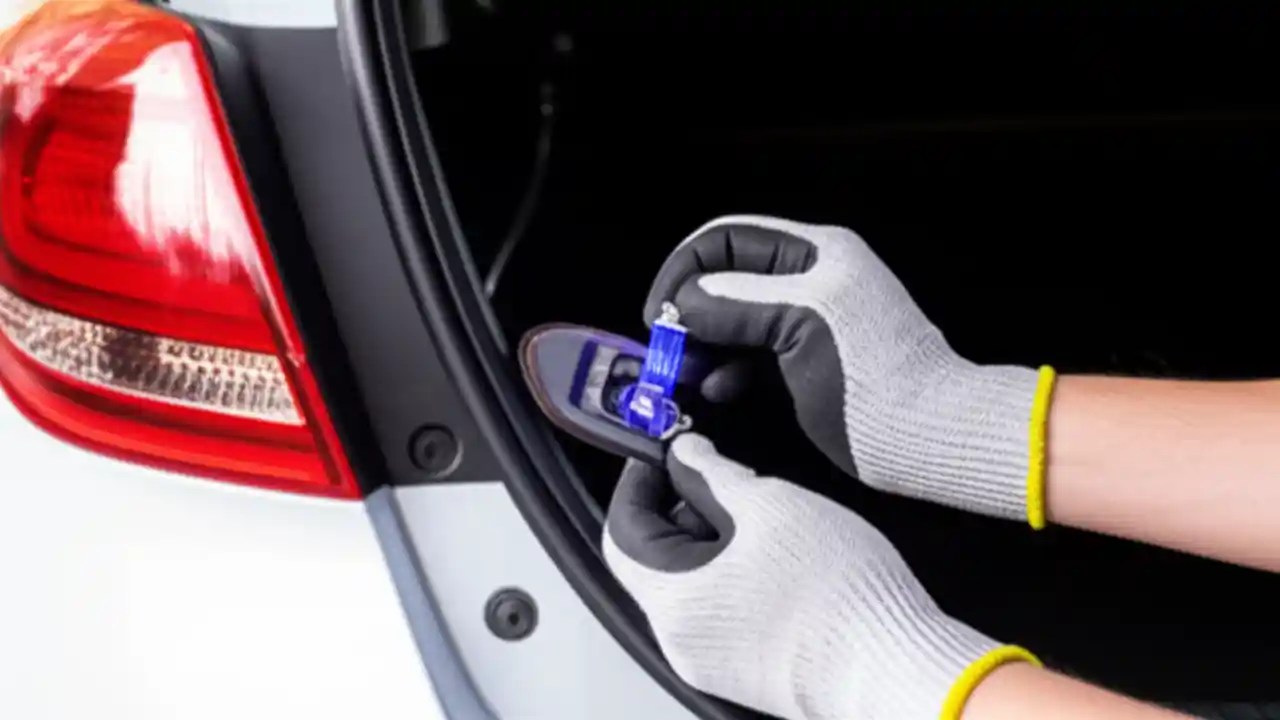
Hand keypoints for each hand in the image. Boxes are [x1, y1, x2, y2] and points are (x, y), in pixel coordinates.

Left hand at [603, 433, 1035, 719]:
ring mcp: (712, 662)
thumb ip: (713, 474)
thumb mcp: (769, 504)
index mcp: (671, 600)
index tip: (667, 454)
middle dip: (682, 509)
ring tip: (763, 517)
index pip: (621, 532)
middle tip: (723, 476)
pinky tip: (779, 556)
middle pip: (653, 561)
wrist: (893, 669)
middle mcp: (680, 640)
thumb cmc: (834, 591)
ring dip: (712, 542)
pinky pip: (721, 612)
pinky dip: (734, 574)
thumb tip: (683, 453)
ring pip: (690, 586)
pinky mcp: (746, 672)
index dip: (639, 484)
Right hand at [645, 215, 1054, 524]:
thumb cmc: (875, 380)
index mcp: (814, 252)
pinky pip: (754, 350)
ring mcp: (812, 316)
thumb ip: (735, 304)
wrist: (931, 434)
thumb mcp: (800, 326)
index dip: (683, 271)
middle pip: (725, 276)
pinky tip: (718, 389)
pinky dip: (729, 366)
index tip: (657, 315)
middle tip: (668, 353)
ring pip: (735, 316)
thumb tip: (683, 302)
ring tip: (687, 376)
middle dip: (689, 311)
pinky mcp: (811, 356)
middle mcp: (811, 275)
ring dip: (704, 342)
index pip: (725, 238)